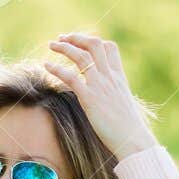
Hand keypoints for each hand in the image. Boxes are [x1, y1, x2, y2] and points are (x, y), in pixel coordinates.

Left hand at [43, 32, 155, 160]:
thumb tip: (107, 104)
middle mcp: (109, 77)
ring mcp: (100, 85)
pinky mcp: (90, 98)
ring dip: (64, 47)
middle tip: (62, 38)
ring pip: (81, 56)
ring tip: (51, 45)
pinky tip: (46, 66)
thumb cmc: (128, 129)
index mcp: (119, 77)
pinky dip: (57, 68)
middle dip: (76, 38)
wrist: (132, 139)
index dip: (95, 42)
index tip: (82, 43)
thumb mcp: (123, 107)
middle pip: (94, 45)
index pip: (110, 48)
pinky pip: (70, 77)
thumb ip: (113, 98)